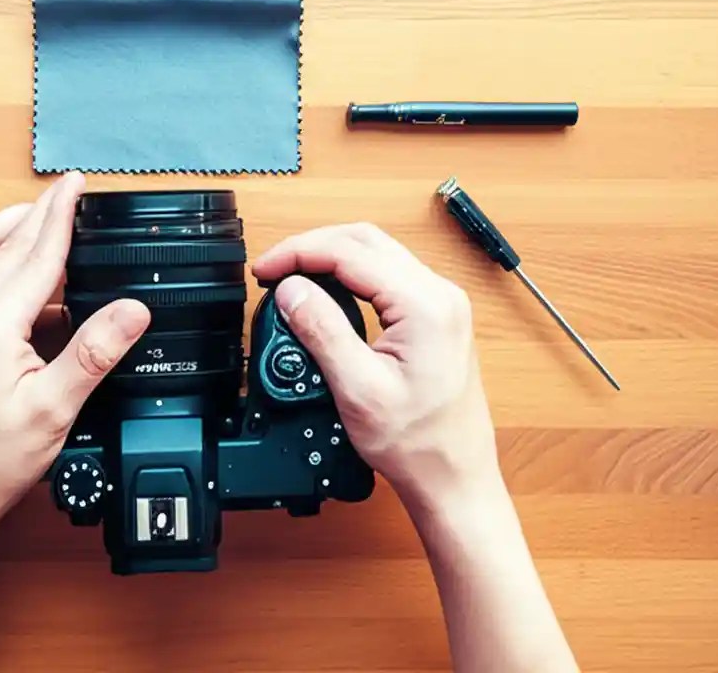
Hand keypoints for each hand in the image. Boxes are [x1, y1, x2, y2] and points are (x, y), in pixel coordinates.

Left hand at [0, 173, 150, 528]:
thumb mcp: (56, 408)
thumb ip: (95, 352)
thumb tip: (132, 311)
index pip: (35, 255)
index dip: (61, 216)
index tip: (76, 185)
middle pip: (5, 245)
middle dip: (39, 213)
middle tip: (68, 191)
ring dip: (11, 231)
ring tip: (42, 219)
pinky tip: (20, 275)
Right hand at [252, 223, 498, 506]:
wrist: (452, 476)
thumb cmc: (417, 444)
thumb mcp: (357, 389)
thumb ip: (322, 331)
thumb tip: (291, 290)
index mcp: (425, 305)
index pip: (351, 252)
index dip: (298, 253)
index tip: (264, 269)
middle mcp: (440, 294)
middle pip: (365, 241)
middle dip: (312, 247)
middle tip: (272, 267)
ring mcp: (441, 304)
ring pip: (376, 253)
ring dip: (330, 257)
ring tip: (291, 276)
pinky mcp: (435, 316)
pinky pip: (387, 275)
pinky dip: (349, 274)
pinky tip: (325, 290)